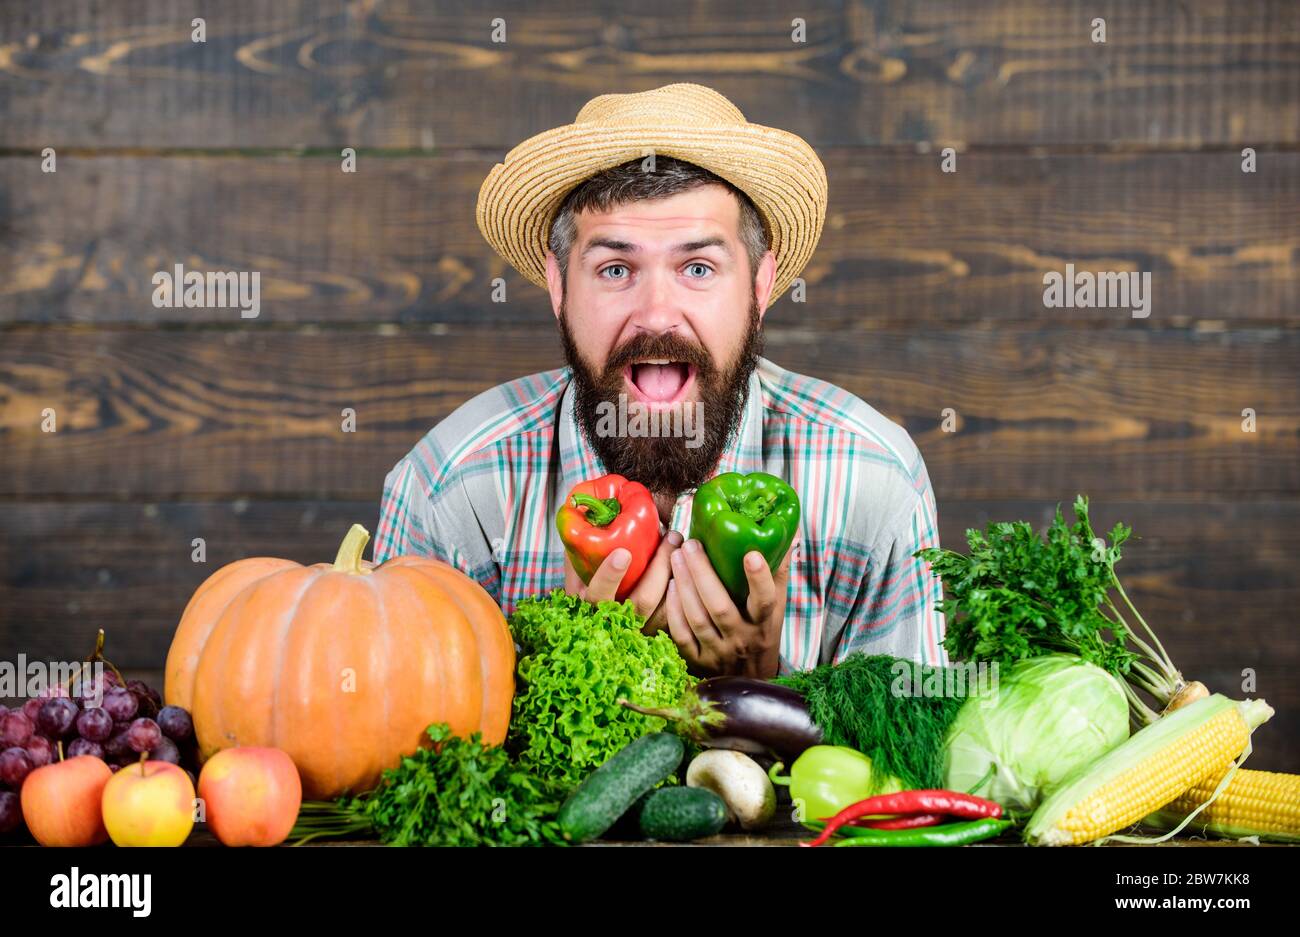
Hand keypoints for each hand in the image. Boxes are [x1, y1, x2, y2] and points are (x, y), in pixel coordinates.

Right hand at [563, 531, 681, 628]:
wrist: (600, 609)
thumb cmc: (587, 581)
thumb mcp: (576, 564)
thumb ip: (579, 544)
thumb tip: (587, 510)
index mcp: (589, 605)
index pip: (598, 596)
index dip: (609, 577)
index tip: (623, 553)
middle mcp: (614, 622)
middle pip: (641, 602)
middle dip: (659, 567)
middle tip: (671, 537)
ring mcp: (638, 628)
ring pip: (663, 609)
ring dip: (676, 574)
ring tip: (682, 545)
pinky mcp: (657, 628)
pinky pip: (675, 612)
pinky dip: (683, 588)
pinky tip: (688, 564)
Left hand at [665, 538, 794, 677]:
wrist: (752, 679)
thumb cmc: (763, 633)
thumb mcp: (777, 606)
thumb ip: (779, 571)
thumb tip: (787, 532)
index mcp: (764, 623)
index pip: (765, 601)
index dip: (759, 579)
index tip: (751, 554)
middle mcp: (742, 639)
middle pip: (720, 606)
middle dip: (703, 573)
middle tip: (691, 544)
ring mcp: (719, 652)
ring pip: (698, 619)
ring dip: (685, 586)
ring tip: (676, 557)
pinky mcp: (698, 662)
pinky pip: (682, 635)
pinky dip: (675, 610)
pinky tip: (670, 587)